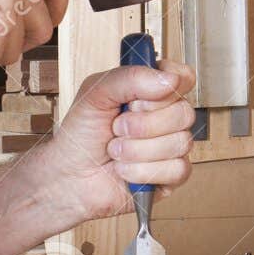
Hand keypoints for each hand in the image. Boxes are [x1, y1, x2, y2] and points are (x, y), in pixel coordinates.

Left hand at [38, 58, 196, 220]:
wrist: (69, 176)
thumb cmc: (81, 134)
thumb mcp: (95, 93)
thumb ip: (129, 78)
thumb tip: (169, 79)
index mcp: (152, 91)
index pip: (183, 78)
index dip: (167, 87)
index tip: (137, 98)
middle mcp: (166, 118)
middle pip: (184, 113)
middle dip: (143, 124)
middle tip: (116, 128)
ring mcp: (171, 147)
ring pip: (180, 143)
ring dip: (137, 150)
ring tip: (115, 151)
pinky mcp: (170, 177)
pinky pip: (177, 170)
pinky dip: (143, 171)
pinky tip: (124, 171)